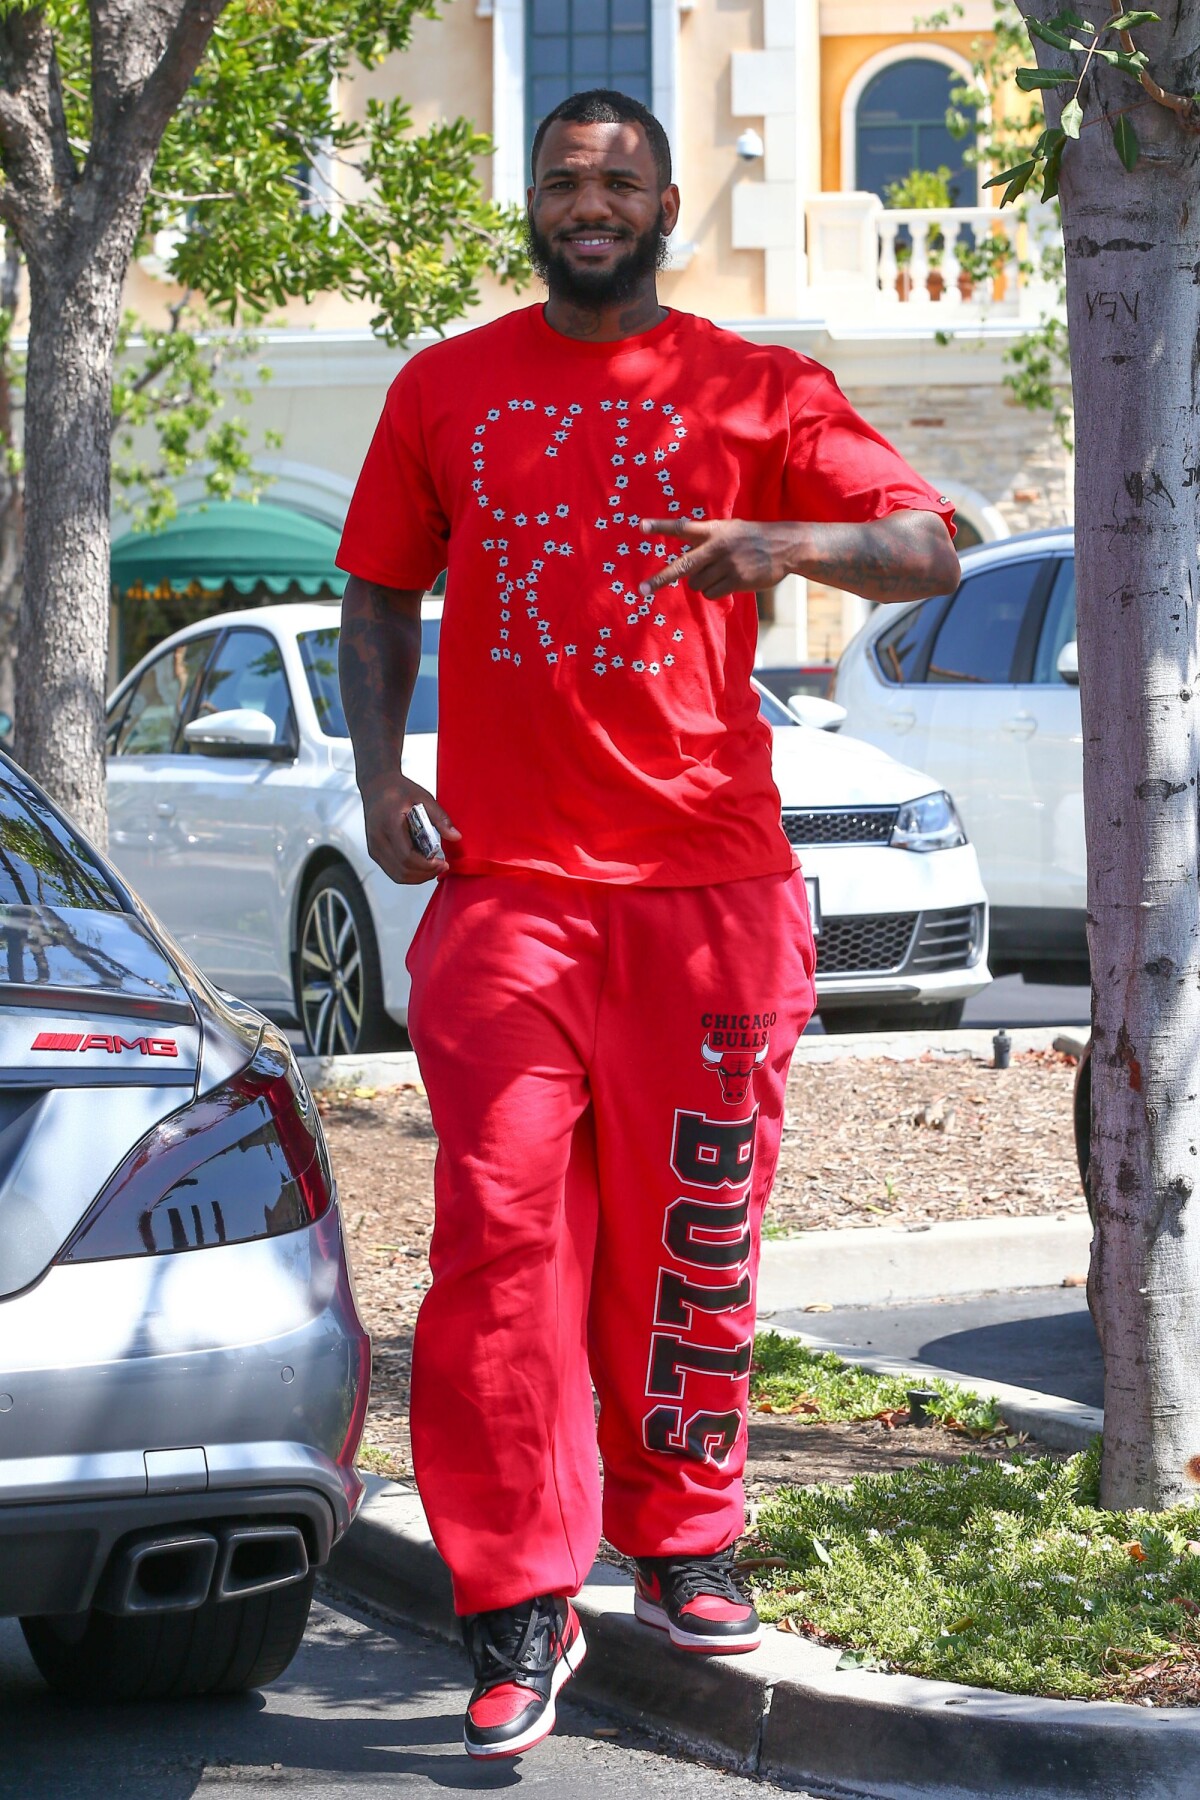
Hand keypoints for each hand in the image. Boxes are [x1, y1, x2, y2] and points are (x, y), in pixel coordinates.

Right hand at [359, 771, 460, 884]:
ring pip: (397, 875)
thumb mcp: (423, 798)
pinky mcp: (374, 852)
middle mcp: (378, 839)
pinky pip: (392, 871)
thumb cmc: (398, 790)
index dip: (427, 866)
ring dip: (418, 876)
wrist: (377, 786)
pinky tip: (421, 864)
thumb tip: (455, 836)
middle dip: (425, 873)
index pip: (407, 856)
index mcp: (389, 824)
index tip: (442, 863)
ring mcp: (374, 848)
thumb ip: (440, 818)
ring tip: (433, 867)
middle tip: (442, 866)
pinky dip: (409, 873)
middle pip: (402, 871)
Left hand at [637, 516, 794, 599]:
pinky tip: (730, 581)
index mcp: (712, 530)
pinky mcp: (736, 580)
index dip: (661, 526)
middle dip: (660, 579)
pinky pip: (711, 593)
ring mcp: (727, 565)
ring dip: (703, 583)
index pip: (682, 527)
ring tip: (721, 572)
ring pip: (696, 584)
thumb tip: (685, 566)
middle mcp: (717, 547)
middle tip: (641, 590)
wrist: (785, 546)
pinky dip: (715, 591)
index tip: (640, 526)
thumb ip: (706, 539)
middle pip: (682, 566)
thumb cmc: (751, 538)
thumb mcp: (729, 530)